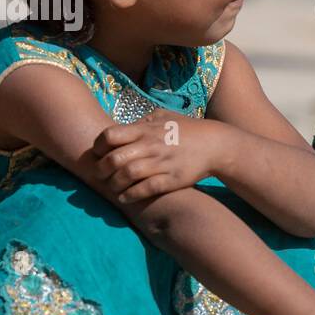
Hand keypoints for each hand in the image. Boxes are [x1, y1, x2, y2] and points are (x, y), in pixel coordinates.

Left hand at [93, 110, 227, 201]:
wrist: (215, 145)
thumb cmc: (187, 129)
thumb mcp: (164, 116)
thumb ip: (141, 121)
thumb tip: (122, 127)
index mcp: (146, 129)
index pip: (109, 136)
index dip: (98, 147)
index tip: (98, 154)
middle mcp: (151, 145)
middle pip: (114, 159)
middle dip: (101, 170)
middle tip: (99, 175)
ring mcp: (162, 163)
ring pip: (127, 176)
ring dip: (114, 185)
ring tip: (112, 188)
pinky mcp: (172, 180)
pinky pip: (145, 189)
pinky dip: (130, 196)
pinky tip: (125, 198)